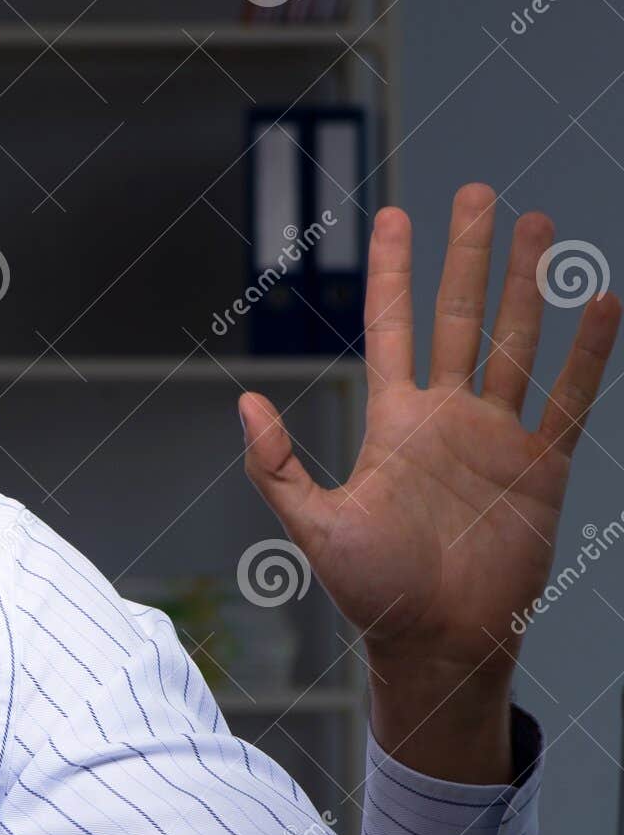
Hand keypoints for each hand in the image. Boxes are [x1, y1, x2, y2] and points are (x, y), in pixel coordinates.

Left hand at [238, 182, 619, 779]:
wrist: (436, 642)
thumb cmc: (370, 593)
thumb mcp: (311, 525)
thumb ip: (275, 464)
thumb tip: (246, 400)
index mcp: (392, 423)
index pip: (392, 327)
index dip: (395, 272)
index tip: (396, 215)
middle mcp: (446, 418)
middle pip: (458, 316)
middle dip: (467, 255)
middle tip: (479, 192)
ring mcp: (496, 438)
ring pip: (515, 342)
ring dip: (528, 285)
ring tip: (540, 225)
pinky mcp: (541, 468)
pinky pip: (570, 399)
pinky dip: (589, 354)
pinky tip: (603, 303)